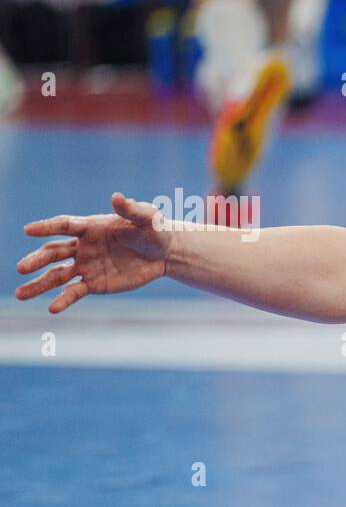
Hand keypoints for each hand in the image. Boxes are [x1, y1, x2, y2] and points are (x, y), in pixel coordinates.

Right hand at [15, 193, 169, 312]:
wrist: (164, 253)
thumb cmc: (154, 230)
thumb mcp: (147, 219)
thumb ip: (132, 210)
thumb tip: (117, 197)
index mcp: (90, 227)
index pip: (64, 226)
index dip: (46, 227)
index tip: (28, 230)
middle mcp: (82, 247)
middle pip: (53, 253)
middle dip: (37, 260)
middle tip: (21, 268)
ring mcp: (86, 266)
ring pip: (57, 275)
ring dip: (38, 284)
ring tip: (19, 295)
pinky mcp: (94, 283)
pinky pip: (74, 292)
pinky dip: (63, 300)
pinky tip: (51, 309)